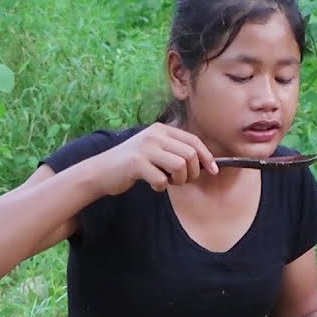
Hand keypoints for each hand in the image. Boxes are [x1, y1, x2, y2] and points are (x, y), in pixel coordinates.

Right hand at [96, 123, 217, 194]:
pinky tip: (152, 184)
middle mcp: (154, 135)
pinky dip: (161, 186)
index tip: (214, 171)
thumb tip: (207, 164)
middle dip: (192, 173)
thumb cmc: (134, 164)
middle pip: (190, 155)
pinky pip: (162, 180)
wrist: (102, 171)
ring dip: (178, 180)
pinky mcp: (136, 163)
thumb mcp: (155, 150)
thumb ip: (176, 152)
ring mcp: (145, 148)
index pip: (193, 141)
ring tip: (167, 181)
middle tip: (181, 180)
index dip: (207, 157)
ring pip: (180, 166)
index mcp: (161, 129)